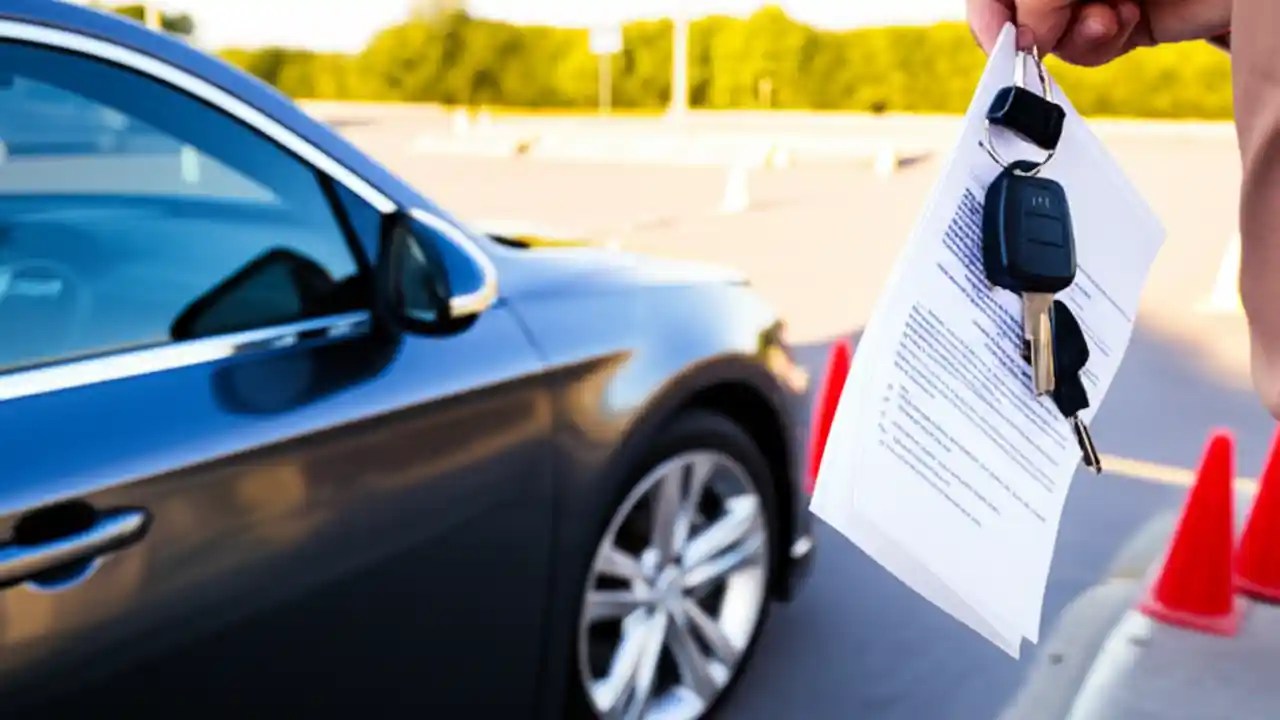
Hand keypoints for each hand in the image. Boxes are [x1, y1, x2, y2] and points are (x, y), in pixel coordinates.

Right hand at [967, 0, 1231, 66]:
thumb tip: (1022, 41)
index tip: (1000, 41)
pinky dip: (1103, 43)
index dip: (988, 13)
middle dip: (1034, 27)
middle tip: (1047, 36)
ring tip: (1110, 16)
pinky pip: (1090, 48)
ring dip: (1075, 35)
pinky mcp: (1126, 20)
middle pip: (1019, 12)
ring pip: (1051, 34)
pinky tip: (1129, 20)